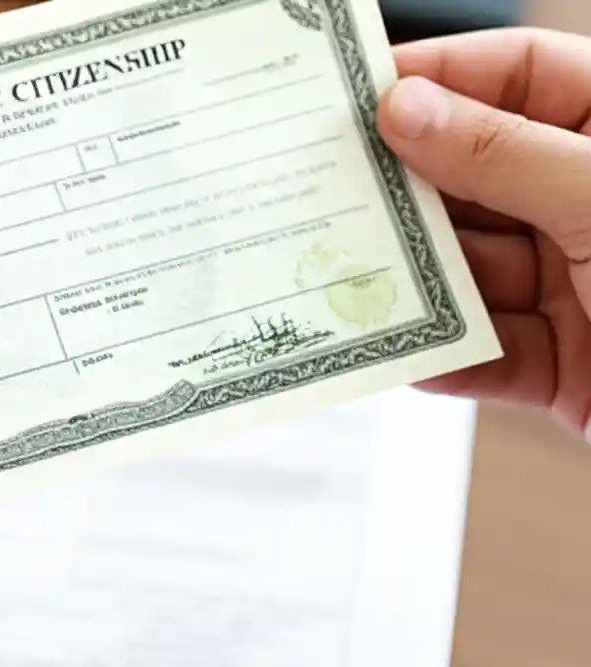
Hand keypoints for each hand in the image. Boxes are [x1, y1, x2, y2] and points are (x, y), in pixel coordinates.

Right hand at [377, 28, 590, 437]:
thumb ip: (505, 156)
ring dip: (412, 279)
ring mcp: (581, 287)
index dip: (438, 77)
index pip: (519, 78)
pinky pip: (486, 355)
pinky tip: (396, 350)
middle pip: (476, 177)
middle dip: (406, 187)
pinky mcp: (567, 369)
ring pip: (470, 271)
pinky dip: (442, 358)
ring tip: (341, 272)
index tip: (355, 92)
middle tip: (321, 187)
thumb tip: (406, 110)